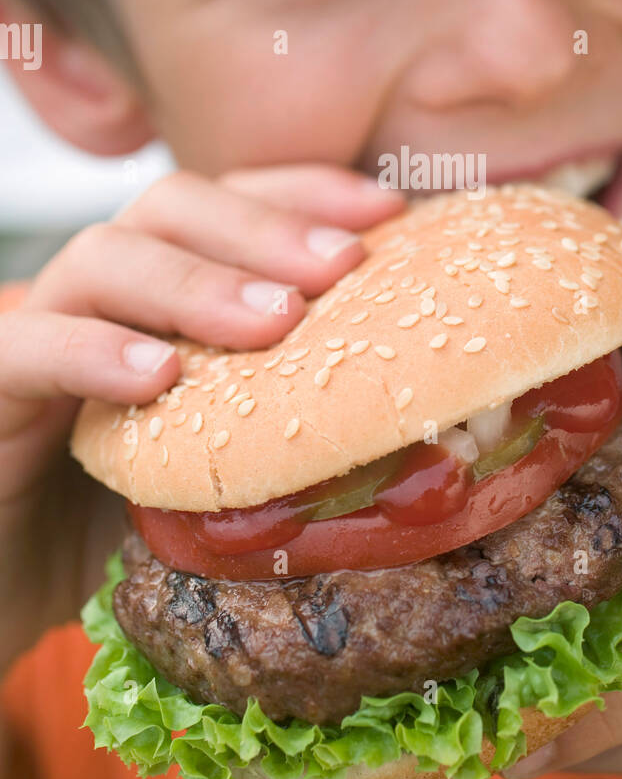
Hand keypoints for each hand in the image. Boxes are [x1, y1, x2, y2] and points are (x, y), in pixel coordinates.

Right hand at [0, 165, 402, 670]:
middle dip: (266, 226)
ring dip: (197, 279)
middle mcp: (99, 294)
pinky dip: (94, 349)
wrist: (2, 585)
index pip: (229, 202)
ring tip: (274, 321)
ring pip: (107, 256)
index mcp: (161, 293)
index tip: (386, 208)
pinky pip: (30, 344)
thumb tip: (423, 432)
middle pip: (174, 206)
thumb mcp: (220, 472)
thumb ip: (286, 431)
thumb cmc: (118, 528)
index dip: (302, 192)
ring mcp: (37, 331)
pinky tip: (158, 375)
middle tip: (343, 265)